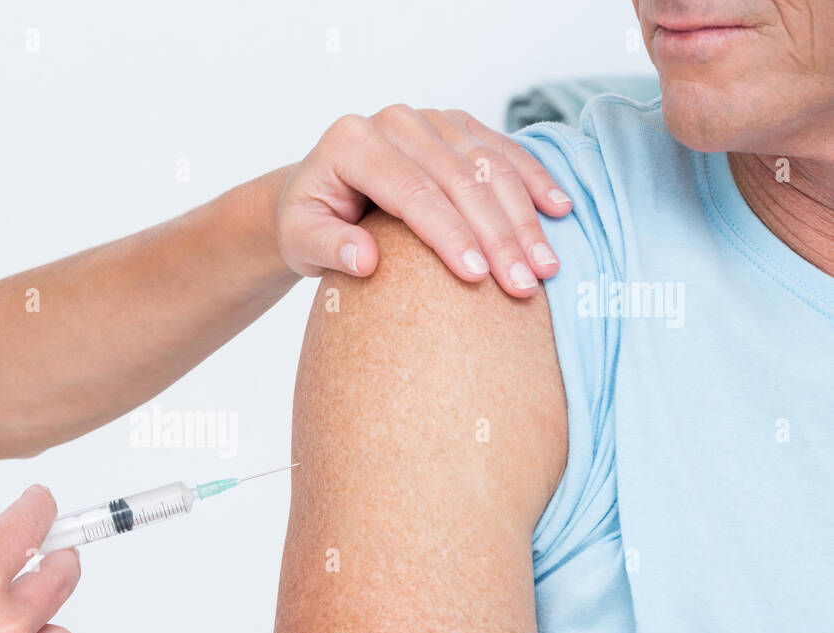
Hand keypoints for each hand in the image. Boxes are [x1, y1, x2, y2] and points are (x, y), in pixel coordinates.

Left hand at [276, 106, 572, 295]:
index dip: (448, 234)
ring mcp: (430, 119)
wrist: (317, 193)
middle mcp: (395, 121)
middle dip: (497, 235)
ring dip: (523, 217)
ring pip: (489, 164)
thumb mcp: (300, 240)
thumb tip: (365, 260)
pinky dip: (534, 180)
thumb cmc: (309, 221)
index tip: (477, 276)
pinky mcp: (457, 125)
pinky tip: (560, 210)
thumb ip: (327, 248)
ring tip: (546, 266)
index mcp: (353, 142)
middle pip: (458, 178)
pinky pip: (503, 150)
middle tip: (523, 285)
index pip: (412, 191)